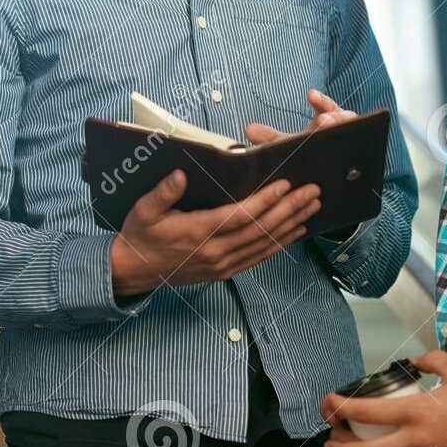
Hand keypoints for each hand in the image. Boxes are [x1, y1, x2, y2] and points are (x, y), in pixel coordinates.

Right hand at [109, 168, 321, 296]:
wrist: (134, 270)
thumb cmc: (140, 235)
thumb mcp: (144, 210)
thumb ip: (163, 192)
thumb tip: (180, 175)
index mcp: (198, 233)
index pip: (240, 216)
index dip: (265, 201)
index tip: (285, 185)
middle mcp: (215, 252)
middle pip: (261, 230)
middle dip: (290, 209)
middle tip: (312, 192)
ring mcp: (222, 265)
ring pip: (265, 244)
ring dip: (291, 225)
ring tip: (312, 207)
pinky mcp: (224, 272)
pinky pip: (258, 258)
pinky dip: (279, 244)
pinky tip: (294, 232)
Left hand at [246, 88, 356, 144]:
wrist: (321, 179)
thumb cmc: (305, 155)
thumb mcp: (287, 145)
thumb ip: (269, 138)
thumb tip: (249, 130)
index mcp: (325, 121)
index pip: (325, 107)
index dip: (320, 101)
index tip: (311, 95)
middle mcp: (340, 127)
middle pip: (339, 118)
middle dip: (332, 117)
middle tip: (324, 120)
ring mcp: (350, 139)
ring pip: (351, 130)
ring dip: (343, 127)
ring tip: (331, 128)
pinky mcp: (357, 152)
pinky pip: (360, 146)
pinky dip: (357, 142)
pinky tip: (352, 145)